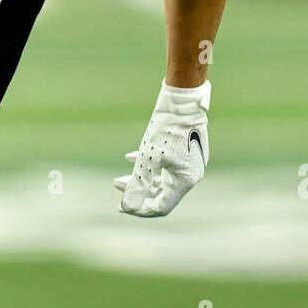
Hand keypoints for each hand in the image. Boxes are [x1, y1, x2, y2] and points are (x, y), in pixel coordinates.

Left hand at [114, 80, 209, 216]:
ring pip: (162, 179)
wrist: (183, 99)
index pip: (161, 206)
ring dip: (141, 179)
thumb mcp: (148, 157)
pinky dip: (149, 165)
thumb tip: (128, 207)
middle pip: (162, 193)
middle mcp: (191, 175)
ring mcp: (190, 163)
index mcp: (186, 181)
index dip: (139, 208)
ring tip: (120, 177)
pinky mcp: (186, 151)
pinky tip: (130, 158)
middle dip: (137, 192)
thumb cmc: (166, 128)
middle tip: (116, 186)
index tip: (120, 205)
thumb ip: (139, 184)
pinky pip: (166, 165)